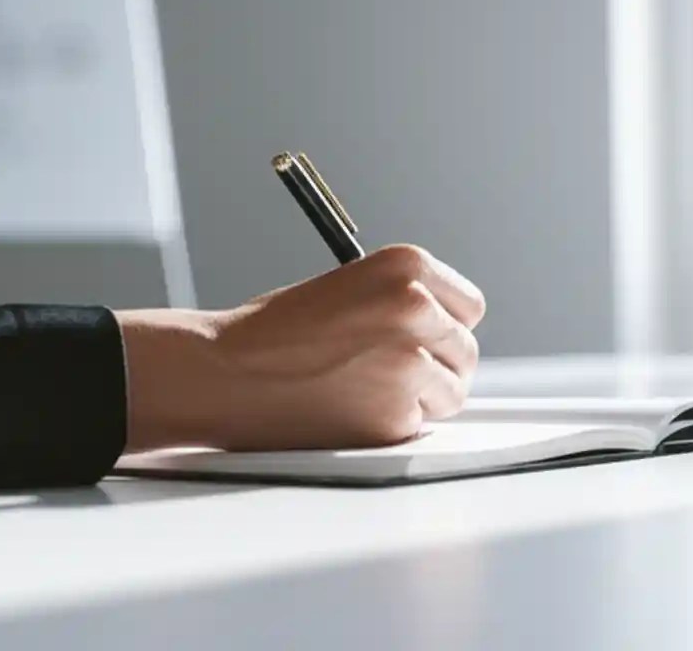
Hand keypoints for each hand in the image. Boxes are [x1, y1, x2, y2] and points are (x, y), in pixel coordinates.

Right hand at [116, 245, 484, 451]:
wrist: (224, 373)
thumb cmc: (270, 332)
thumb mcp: (346, 286)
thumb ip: (401, 301)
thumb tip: (442, 331)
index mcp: (406, 266)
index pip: (468, 305)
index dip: (444, 325)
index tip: (425, 338)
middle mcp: (418, 308)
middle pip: (466, 350)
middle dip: (437, 365)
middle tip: (392, 373)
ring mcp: (411, 364)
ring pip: (452, 391)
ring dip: (421, 398)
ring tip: (366, 390)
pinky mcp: (396, 415)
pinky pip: (418, 425)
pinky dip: (392, 425)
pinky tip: (349, 410)